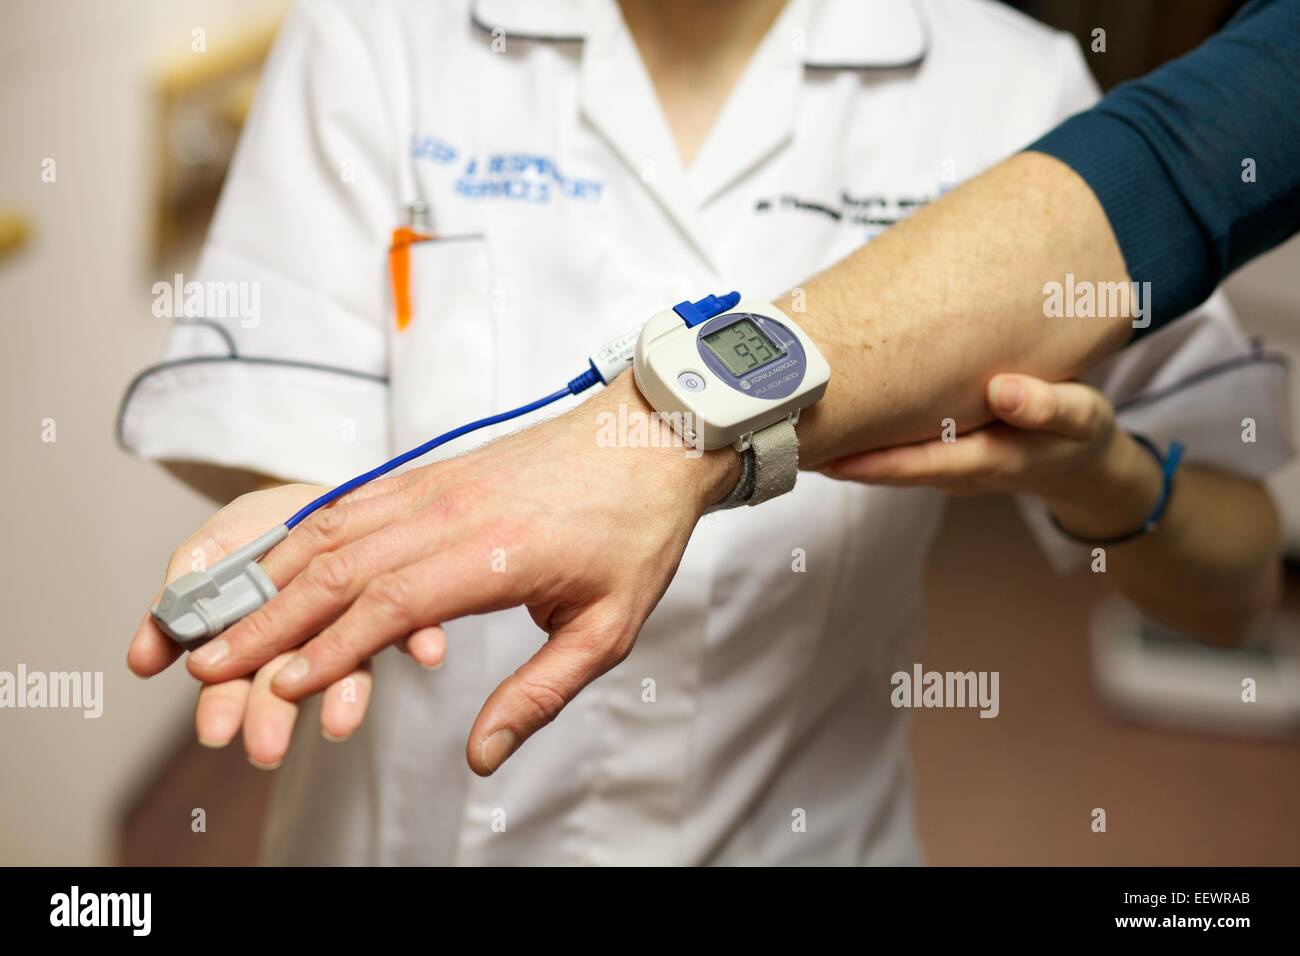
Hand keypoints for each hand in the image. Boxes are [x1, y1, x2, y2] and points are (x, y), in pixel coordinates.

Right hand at [127, 484, 444, 767]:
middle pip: (289, 676)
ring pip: (352, 659)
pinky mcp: (408, 590)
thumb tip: (140, 661)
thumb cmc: (270, 523)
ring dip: (345, 692)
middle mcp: (309, 632)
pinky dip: (421, 639)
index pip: (238, 672)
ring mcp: (357, 616)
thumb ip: (181, 598)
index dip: (224, 700)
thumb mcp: (212, 548)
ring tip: (339, 724)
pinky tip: (429, 652)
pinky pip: (416, 618)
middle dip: (274, 713)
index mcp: (259, 625)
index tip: (215, 730)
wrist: (337, 486)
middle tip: (265, 750)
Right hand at [163, 375, 737, 774]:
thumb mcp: (607, 629)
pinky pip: (353, 503)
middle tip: (209, 663)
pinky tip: (273, 560)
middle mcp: (449, 512)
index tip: (276, 687)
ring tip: (219, 617)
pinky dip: (303, 535)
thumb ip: (540, 694)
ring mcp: (435, 485)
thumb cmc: (634, 532)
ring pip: (334, 531)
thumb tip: (482, 755)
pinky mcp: (432, 474)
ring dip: (271, 577)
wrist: (650, 437)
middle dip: (268, 621)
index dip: (327, 651)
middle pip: (340, 568)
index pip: (388, 605)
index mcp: (491, 553)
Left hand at [824, 373, 1162, 537]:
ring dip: (842, 448)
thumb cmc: (1079, 435)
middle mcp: (954, 470)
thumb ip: (1047, 407)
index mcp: (986, 460)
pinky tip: (834, 417)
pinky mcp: (938, 453)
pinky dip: (862, 437)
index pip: (916, 464)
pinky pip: (893, 448)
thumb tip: (1002, 390)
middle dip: (838, 455)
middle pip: (885, 467)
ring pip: (882, 460)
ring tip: (794, 428)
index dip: (871, 463)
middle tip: (788, 437)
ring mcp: (942, 465)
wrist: (1084, 466)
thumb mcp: (1081, 419)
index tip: (829, 456)